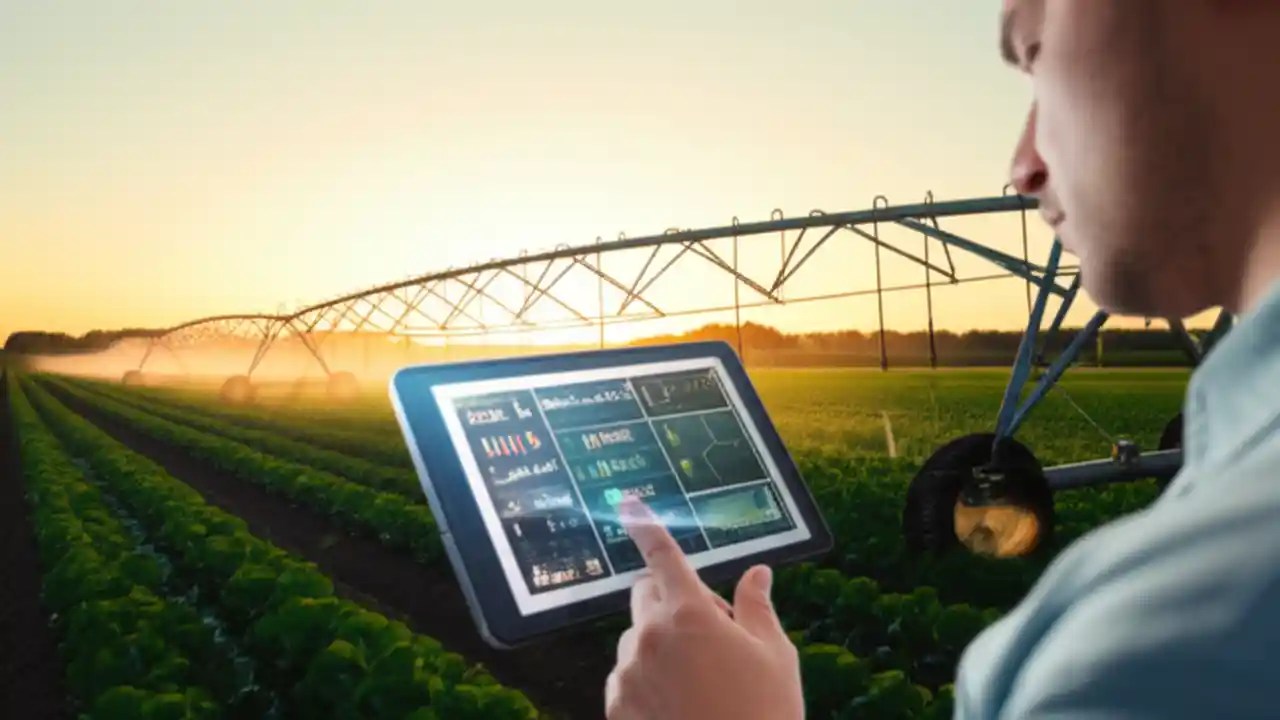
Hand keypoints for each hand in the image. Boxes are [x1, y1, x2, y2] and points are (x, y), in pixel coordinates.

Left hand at [605, 497, 804, 719]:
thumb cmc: (765, 715)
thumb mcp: (775, 656)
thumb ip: (756, 607)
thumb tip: (757, 572)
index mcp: (689, 614)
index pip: (663, 556)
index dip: (645, 527)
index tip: (627, 505)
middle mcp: (649, 637)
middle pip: (645, 595)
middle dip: (670, 601)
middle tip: (712, 634)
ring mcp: (628, 674)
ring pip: (637, 640)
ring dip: (659, 645)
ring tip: (700, 683)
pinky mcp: (616, 708)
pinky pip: (626, 677)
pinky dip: (646, 681)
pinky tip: (680, 706)